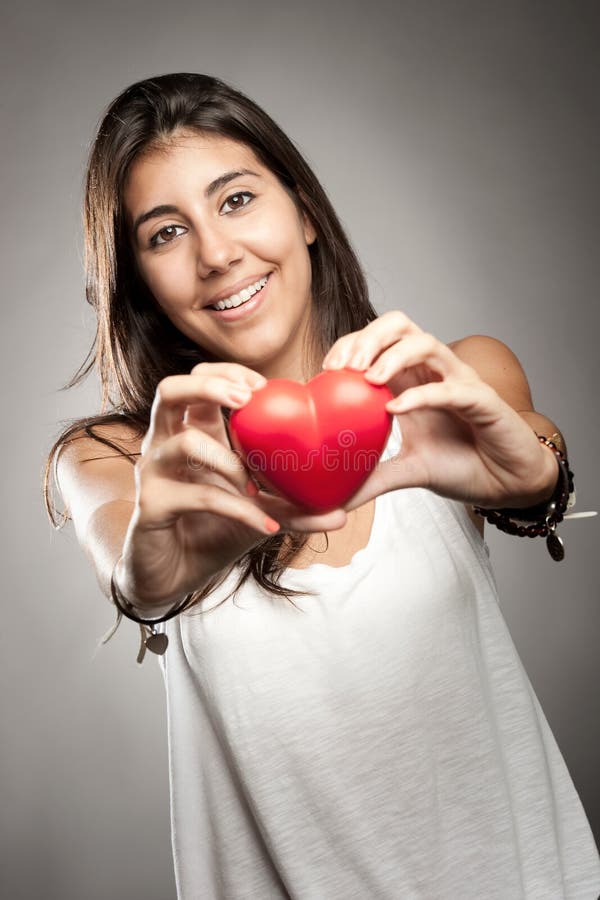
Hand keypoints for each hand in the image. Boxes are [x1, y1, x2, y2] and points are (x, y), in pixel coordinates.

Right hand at [119, 362, 346, 607]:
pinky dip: (239, 509)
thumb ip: (308, 500)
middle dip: (211, 386)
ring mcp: (155, 474)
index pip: (198, 379)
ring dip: (231, 460)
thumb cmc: (216, 532)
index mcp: (192, 432)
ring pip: (184, 442)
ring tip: (257, 483)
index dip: (227, 372)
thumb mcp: (267, 511)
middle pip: (170, 391)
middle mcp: (166, 445)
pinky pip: (200, 496)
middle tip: (248, 399)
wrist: (175, 576)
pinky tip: (268, 526)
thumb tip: (364, 496)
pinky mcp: (153, 506)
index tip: (263, 386)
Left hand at [321, 311, 557, 510]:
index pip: (377, 341)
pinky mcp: (482, 400)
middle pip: (400, 326)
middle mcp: (434, 373)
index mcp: (411, 380)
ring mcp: (459, 382)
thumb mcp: (407, 472)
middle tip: (344, 367)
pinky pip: (450, 388)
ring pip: (426, 343)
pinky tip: (395, 408)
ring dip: (392, 356)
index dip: (350, 345)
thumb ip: (372, 479)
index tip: (326, 371)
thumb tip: (332, 503)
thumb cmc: (462, 466)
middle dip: (368, 338)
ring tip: (368, 379)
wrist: (507, 485)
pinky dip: (420, 395)